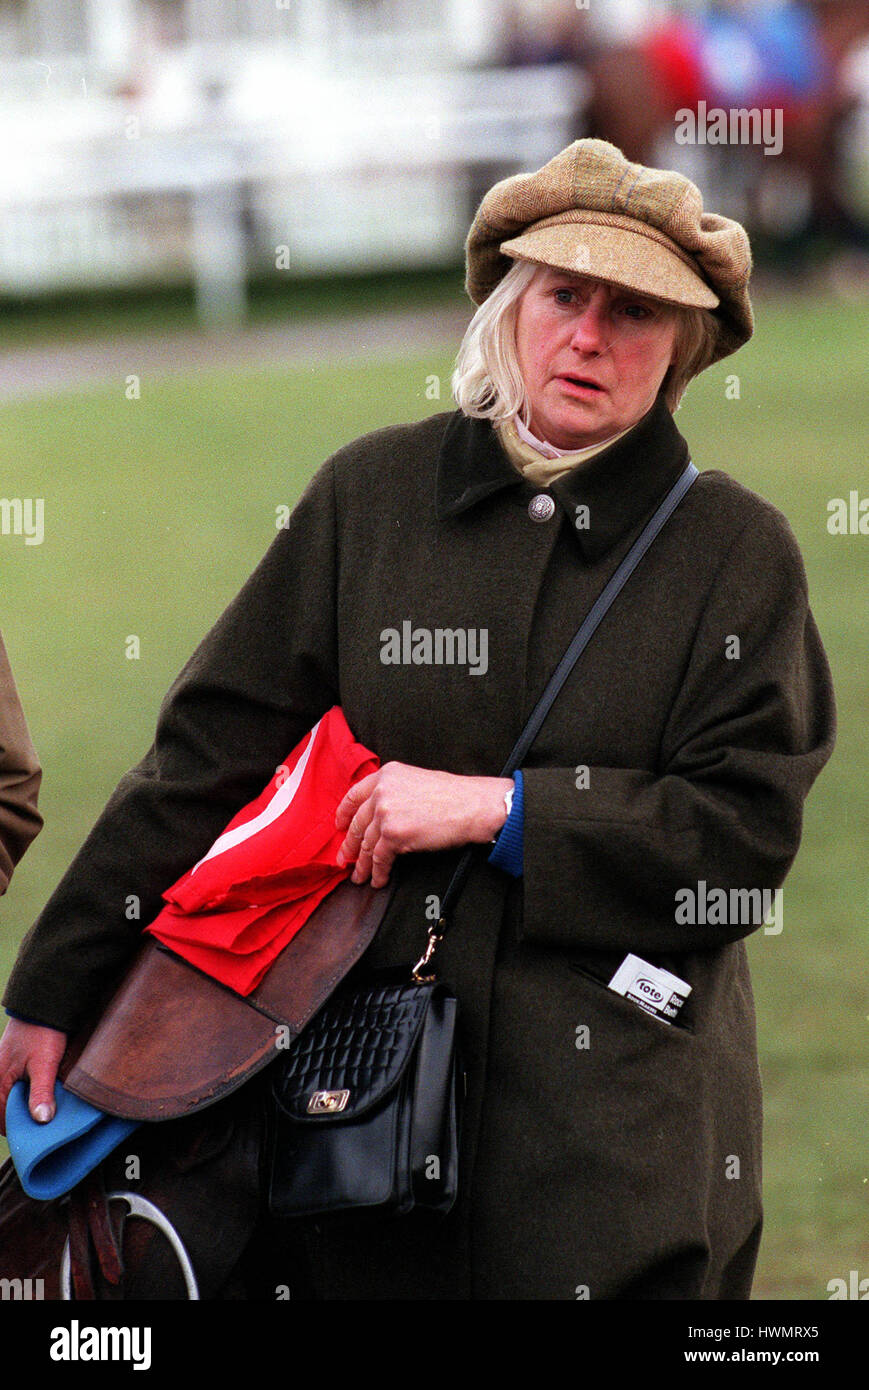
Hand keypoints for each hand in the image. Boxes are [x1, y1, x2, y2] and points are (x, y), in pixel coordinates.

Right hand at [0, 1017, 67, 1136]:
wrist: (42, 1003)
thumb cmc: (42, 1032)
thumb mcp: (45, 1064)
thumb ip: (41, 1092)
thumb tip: (41, 1121)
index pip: (1, 1120)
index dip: (17, 1131)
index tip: (36, 1138)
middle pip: (4, 1110)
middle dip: (21, 1119)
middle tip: (43, 1125)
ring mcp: (3, 1070)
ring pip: (11, 1098)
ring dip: (24, 1106)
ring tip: (45, 1110)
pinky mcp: (12, 1063)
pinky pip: (15, 1087)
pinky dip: (26, 1093)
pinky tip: (43, 1093)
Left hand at [335, 762, 513, 888]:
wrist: (472, 806)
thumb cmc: (453, 796)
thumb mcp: (416, 781)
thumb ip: (394, 792)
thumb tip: (382, 814)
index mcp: (386, 775)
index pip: (355, 795)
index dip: (344, 813)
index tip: (340, 825)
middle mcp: (381, 792)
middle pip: (357, 823)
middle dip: (349, 845)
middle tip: (344, 859)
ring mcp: (385, 813)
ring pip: (366, 844)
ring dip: (362, 865)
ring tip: (359, 876)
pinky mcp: (393, 835)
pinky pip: (380, 858)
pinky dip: (379, 872)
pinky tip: (380, 879)